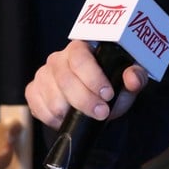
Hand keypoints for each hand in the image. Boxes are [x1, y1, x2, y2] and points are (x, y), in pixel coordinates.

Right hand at [25, 39, 149, 128]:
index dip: (93, 78)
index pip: (80, 58)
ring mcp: (43, 75)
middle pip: (65, 78)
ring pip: (51, 96)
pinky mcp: (33, 91)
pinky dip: (53, 118)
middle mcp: (58, 58)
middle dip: (84, 100)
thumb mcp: (126, 82)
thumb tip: (133, 78)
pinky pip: (37, 106)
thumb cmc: (109, 87)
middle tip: (101, 113)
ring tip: (84, 118)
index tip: (108, 95)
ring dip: (69, 112)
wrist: (91, 102)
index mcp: (80, 48)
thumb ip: (135, 77)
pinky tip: (66, 120)